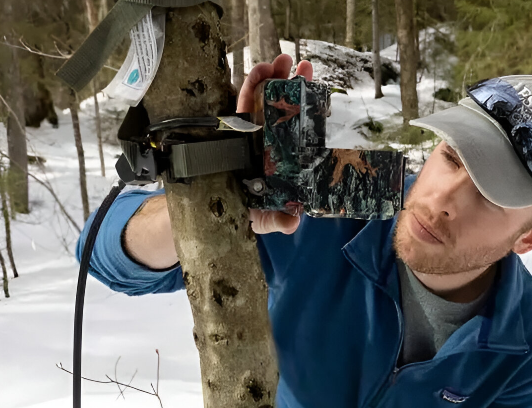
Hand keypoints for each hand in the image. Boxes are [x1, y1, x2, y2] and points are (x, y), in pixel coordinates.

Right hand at [238, 54, 312, 234]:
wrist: (213, 211)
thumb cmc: (245, 211)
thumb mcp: (264, 219)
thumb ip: (277, 220)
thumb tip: (292, 223)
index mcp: (282, 158)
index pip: (298, 130)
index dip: (308, 111)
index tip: (319, 96)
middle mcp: (269, 141)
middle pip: (284, 108)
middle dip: (294, 84)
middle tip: (304, 66)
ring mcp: (251, 132)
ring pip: (264, 99)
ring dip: (273, 77)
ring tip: (282, 60)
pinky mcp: (232, 128)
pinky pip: (242, 102)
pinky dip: (251, 84)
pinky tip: (260, 71)